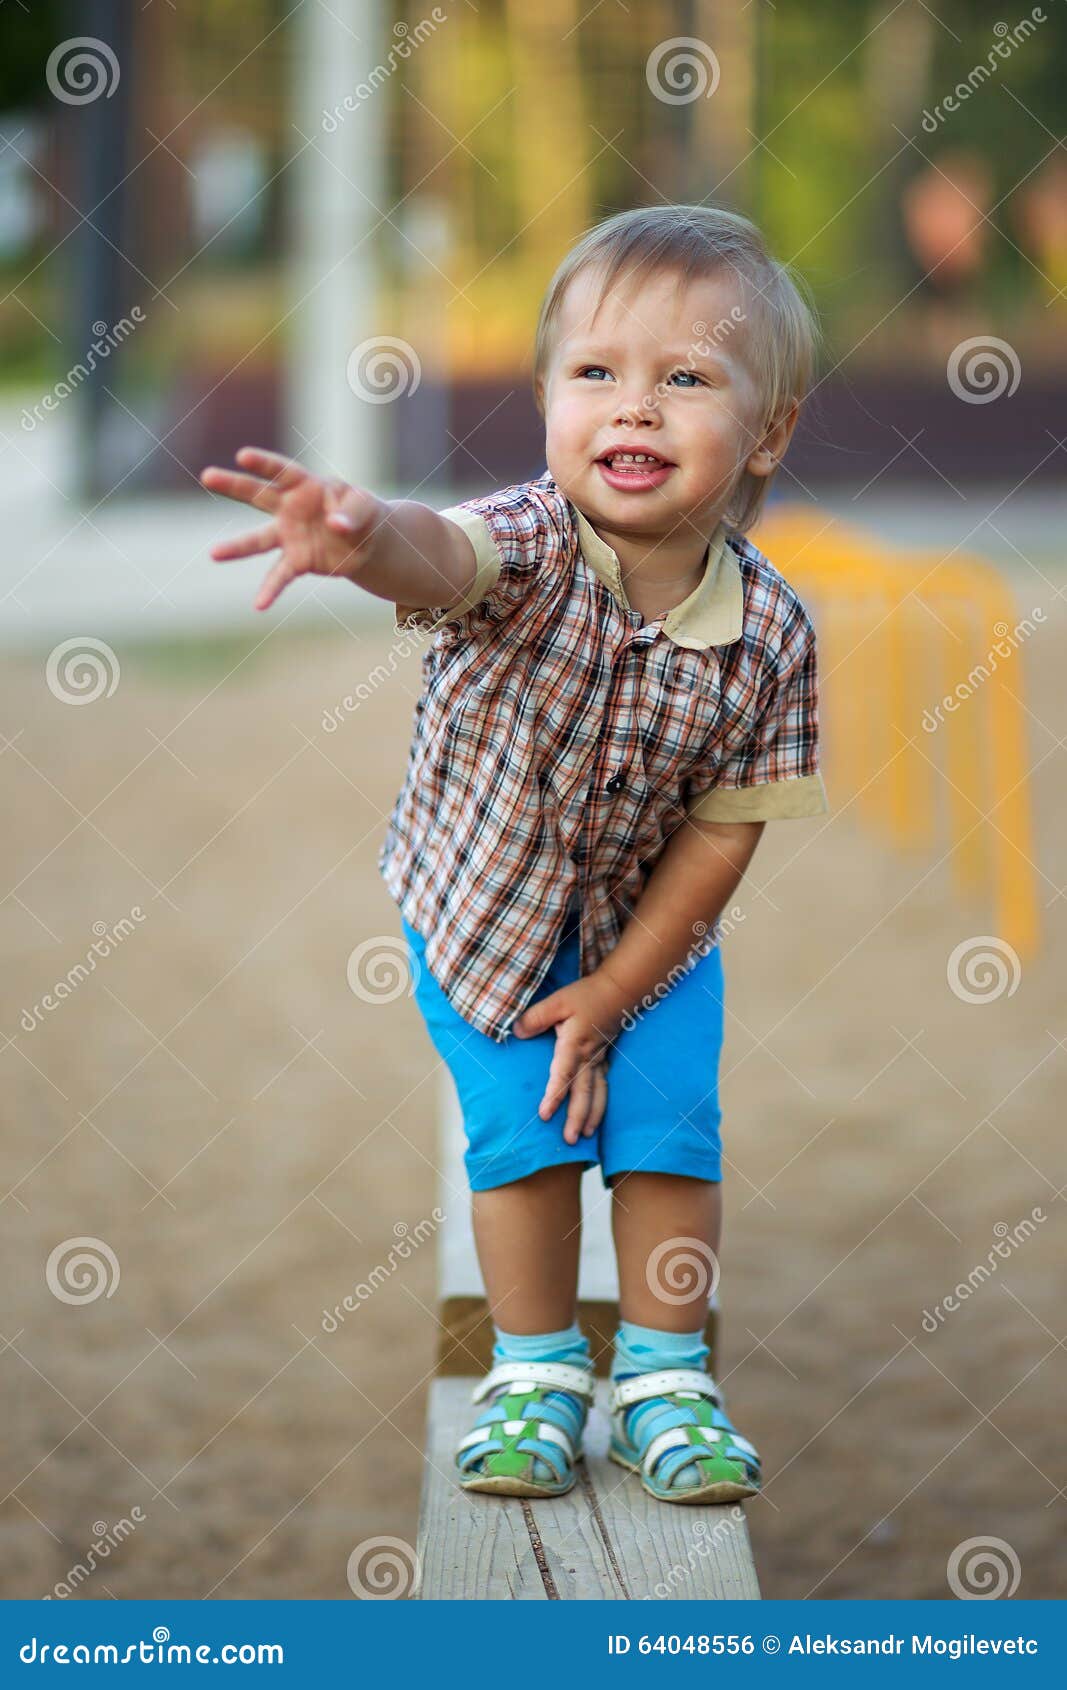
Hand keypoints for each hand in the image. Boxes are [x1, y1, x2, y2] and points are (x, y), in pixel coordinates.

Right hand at [199, 446, 384, 610]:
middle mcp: (289, 507)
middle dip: (233, 485)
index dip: (263, 463)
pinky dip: (270, 591)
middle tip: (208, 475)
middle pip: (257, 494)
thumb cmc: (362, 512)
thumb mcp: (366, 506)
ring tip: (214, 554)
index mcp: (305, 485)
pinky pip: (280, 576)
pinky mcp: (297, 561)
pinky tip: (259, 605)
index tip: (242, 456)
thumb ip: (352, 512)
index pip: (281, 471)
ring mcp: (289, 535)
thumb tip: (336, 525)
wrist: (367, 541)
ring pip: (258, 540)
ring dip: (236, 548)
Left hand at [512, 973, 626, 1144]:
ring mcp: (600, 1060)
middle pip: (583, 1092)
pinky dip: (601, 1105)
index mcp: (575, 1043)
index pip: (563, 1073)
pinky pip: (604, 1087)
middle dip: (577, 1117)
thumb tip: (516, 1031)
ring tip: (586, 1136)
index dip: (554, 1094)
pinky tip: (596, 1118)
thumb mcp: (557, 1001)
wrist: (619, 990)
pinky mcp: (605, 1060)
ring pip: (598, 1093)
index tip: (544, 1114)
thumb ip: (535, 1017)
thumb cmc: (586, 995)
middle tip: (570, 1140)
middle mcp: (589, 1056)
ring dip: (593, 1116)